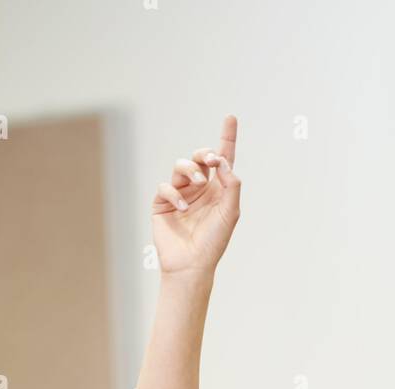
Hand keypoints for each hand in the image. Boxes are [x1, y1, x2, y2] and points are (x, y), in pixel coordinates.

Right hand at [150, 113, 240, 276]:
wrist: (191, 265)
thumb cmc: (213, 242)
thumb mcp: (230, 213)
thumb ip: (231, 186)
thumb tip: (225, 162)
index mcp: (217, 190)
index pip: (222, 160)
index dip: (226, 138)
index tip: (231, 118)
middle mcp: (198, 189)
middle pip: (199, 158)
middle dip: (205, 153)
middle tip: (211, 159)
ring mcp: (180, 194)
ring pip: (181, 166)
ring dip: (190, 170)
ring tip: (199, 183)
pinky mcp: (163, 203)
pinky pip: (166, 186)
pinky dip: (174, 193)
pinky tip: (182, 207)